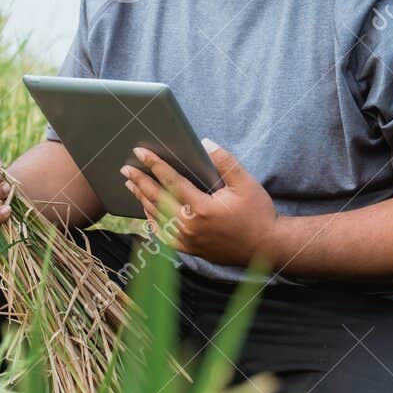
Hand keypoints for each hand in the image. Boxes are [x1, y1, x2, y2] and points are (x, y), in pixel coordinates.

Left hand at [120, 139, 281, 268]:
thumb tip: (205, 143)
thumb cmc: (257, 213)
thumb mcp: (246, 184)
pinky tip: (147, 210)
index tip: (140, 153)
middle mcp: (190, 226)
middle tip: (125, 168)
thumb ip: (225, 162)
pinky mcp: (189, 250)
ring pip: (157, 217)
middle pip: (157, 199)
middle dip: (140, 181)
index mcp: (202, 209)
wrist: (267, 247)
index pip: (171, 182)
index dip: (154, 165)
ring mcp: (187, 241)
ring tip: (131, 185)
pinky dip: (152, 221)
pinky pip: (163, 235)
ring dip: (142, 199)